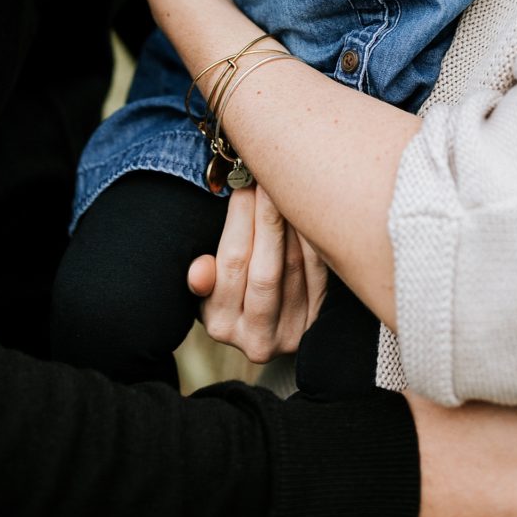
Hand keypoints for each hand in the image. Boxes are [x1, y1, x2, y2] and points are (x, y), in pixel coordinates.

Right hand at [187, 185, 327, 363]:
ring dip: (292, 224)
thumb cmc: (230, 294)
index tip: (243, 182)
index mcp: (219, 324)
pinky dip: (312, 240)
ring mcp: (290, 333)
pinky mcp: (317, 324)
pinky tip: (309, 212)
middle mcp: (255, 338)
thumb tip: (199, 272)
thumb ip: (202, 279)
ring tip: (289, 188)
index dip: (238, 219)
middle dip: (267, 217)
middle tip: (269, 179)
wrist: (268, 328)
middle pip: (264, 269)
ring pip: (293, 268)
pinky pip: (317, 274)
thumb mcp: (205, 291)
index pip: (231, 264)